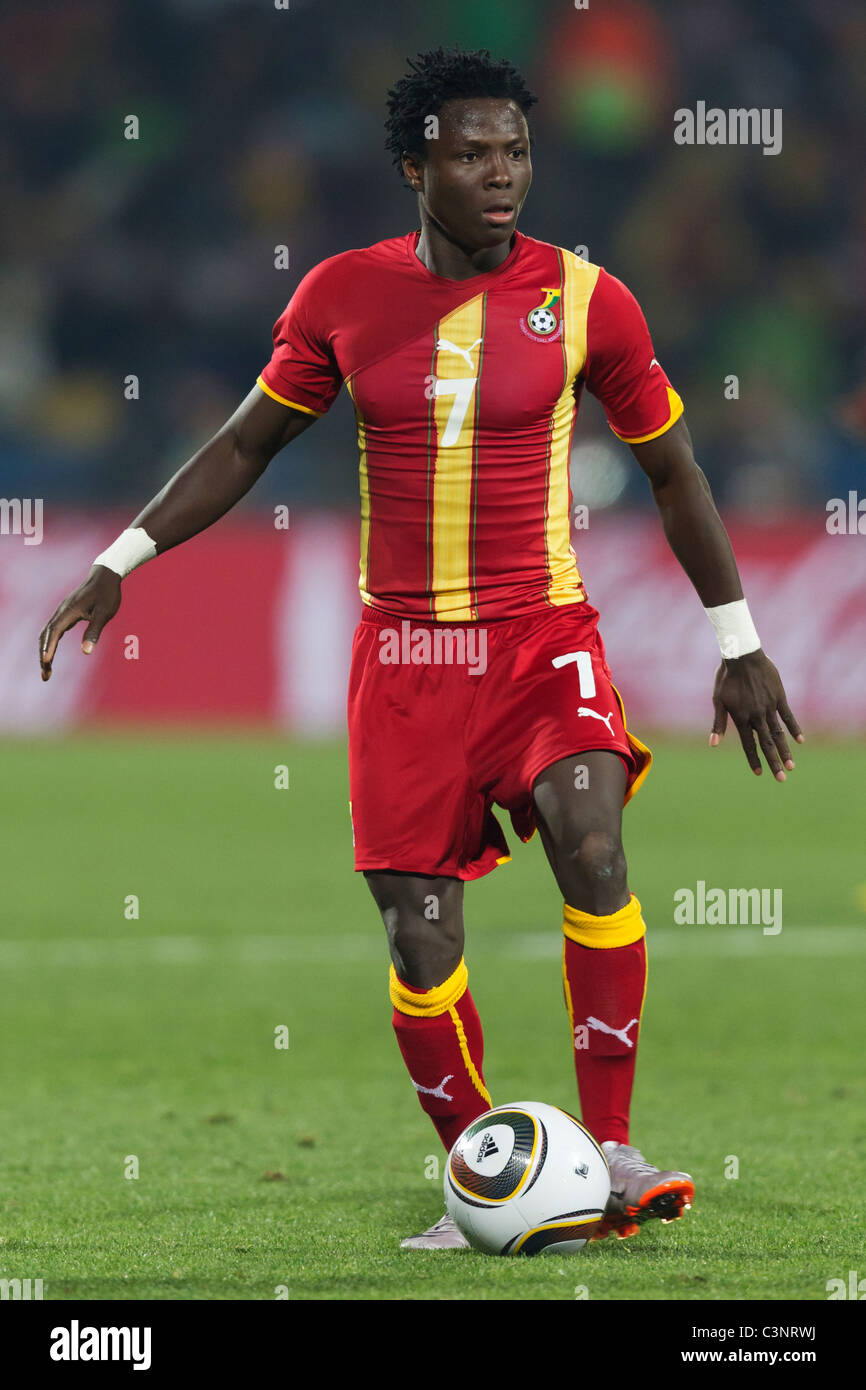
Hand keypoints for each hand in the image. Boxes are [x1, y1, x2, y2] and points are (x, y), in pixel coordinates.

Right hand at [39, 565, 121, 680]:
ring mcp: (62, 612)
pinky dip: (49, 643)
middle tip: (46, 676)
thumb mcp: (104, 614)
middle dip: (43, 656)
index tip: (46, 663)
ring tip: (47, 669)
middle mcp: (61, 611)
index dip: (49, 649)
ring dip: (44, 651)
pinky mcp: (65, 613)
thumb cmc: (107, 594)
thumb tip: (86, 652)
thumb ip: (94, 631)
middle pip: (46, 636)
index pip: (54, 633)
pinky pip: (52, 630)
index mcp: (68, 612)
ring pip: (47, 633)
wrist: (105, 575)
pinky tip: (51, 653)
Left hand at [710, 650, 802, 780]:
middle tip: (781, 779)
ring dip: (785, 751)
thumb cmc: (726, 677)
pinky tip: (800, 741)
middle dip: (774, 763)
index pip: (749, 745)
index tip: (759, 773)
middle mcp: (757, 716)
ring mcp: (769, 707)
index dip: (753, 760)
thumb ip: (719, 723)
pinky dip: (794, 729)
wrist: (742, 655)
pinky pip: (788, 716)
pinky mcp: (779, 698)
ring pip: (779, 734)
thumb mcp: (718, 700)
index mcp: (741, 718)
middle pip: (767, 744)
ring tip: (791, 767)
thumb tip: (713, 744)